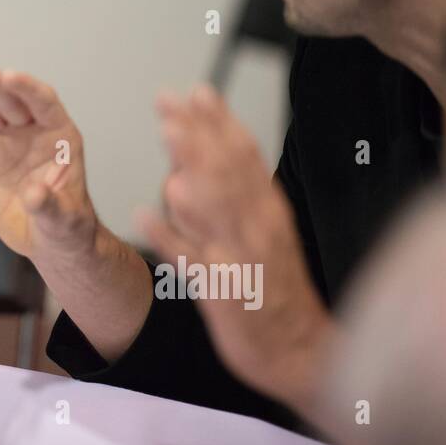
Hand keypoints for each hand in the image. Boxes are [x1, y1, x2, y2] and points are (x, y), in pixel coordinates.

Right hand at [0, 57, 97, 259]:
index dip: (27, 88)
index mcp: (59, 134)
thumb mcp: (64, 218)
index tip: (9, 77)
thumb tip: (35, 193)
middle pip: (9, 99)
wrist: (46, 241)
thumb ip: (49, 204)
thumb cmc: (65, 223)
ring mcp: (4, 142)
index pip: (43, 102)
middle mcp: (31, 131)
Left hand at [140, 84, 332, 413]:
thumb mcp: (265, 234)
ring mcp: (240, 258)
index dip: (221, 122)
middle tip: (167, 101)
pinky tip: (143, 215)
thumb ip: (237, 197)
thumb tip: (199, 162)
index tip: (196, 91)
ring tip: (165, 138)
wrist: (302, 353)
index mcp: (269, 211)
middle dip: (197, 133)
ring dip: (189, 169)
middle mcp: (258, 227)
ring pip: (215, 209)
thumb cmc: (276, 289)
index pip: (246, 156)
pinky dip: (169, 237)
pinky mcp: (223, 293)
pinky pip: (193, 262)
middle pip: (226, 171)